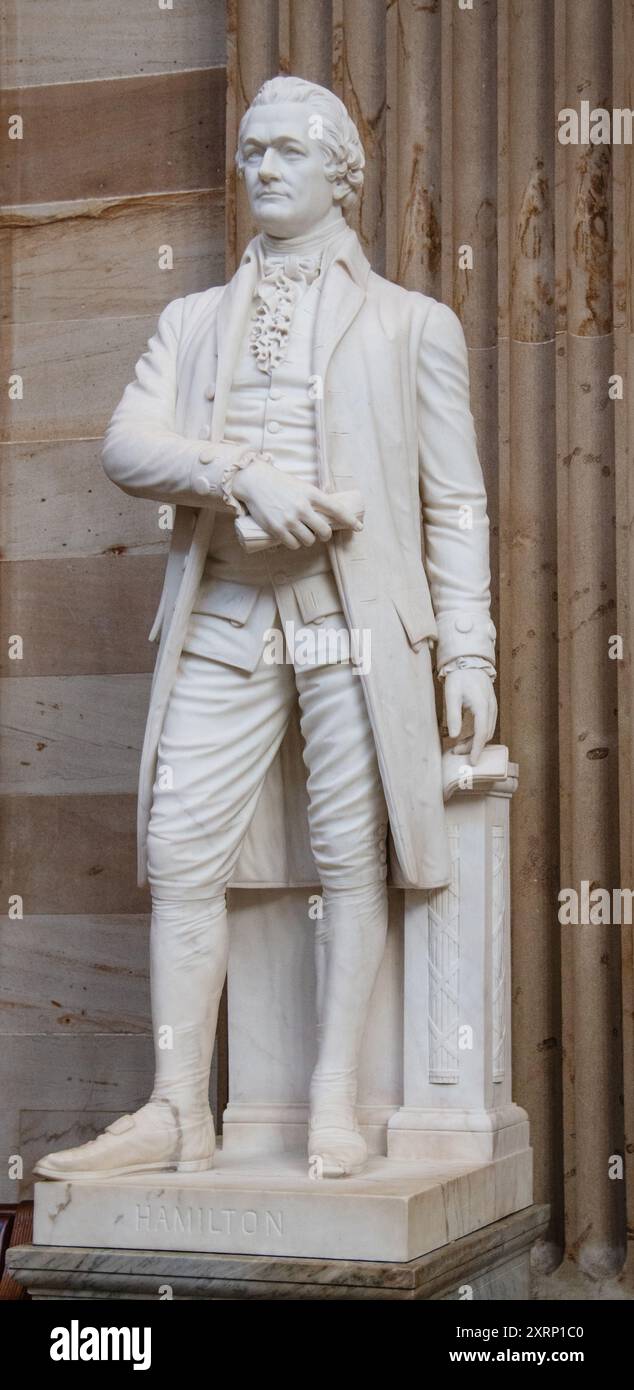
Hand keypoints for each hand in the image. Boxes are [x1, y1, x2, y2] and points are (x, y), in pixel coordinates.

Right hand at [233, 459, 362, 548]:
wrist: (255, 482)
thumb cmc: (280, 484)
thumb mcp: (301, 486)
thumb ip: (314, 498)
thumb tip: (329, 511)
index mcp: (311, 494)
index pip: (336, 509)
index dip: (349, 520)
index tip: (359, 527)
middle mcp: (302, 507)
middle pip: (324, 531)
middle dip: (324, 534)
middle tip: (321, 533)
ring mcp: (290, 519)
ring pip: (309, 540)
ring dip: (308, 539)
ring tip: (302, 533)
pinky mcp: (277, 529)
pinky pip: (294, 545)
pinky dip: (295, 543)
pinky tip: (292, 537)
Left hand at [444, 668, 496, 765]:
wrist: (469, 662)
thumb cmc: (459, 677)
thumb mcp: (451, 695)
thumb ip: (453, 715)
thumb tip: (454, 736)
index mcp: (482, 706)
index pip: (481, 733)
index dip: (477, 749)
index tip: (473, 762)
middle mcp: (491, 708)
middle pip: (485, 734)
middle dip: (472, 746)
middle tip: (456, 752)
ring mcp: (492, 707)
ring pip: (487, 731)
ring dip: (475, 741)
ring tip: (458, 746)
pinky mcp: (490, 707)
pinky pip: (486, 725)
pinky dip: (477, 733)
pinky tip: (465, 736)